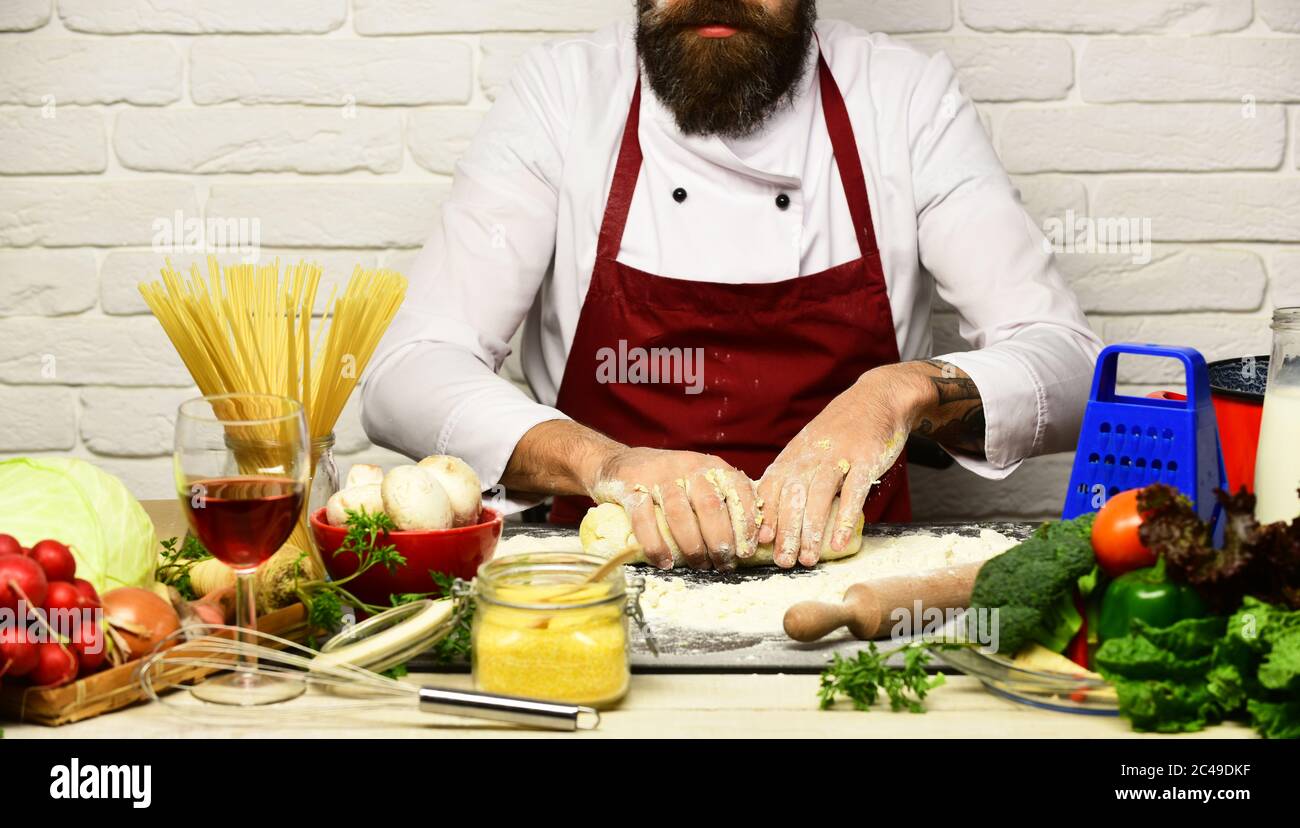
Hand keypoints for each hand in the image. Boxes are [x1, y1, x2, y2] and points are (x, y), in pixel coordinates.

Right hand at [588, 447, 759, 571]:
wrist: (618, 463)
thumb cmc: (669, 481)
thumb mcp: (700, 480)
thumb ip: (724, 499)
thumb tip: (757, 535)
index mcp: (710, 466)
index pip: (737, 490)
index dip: (746, 522)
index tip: (747, 550)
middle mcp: (687, 467)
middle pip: (710, 506)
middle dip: (720, 541)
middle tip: (723, 565)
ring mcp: (657, 476)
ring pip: (679, 514)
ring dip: (692, 546)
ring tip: (699, 566)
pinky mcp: (630, 488)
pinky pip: (643, 519)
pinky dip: (655, 544)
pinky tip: (664, 562)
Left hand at [757, 365, 931, 568]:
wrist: (878, 398)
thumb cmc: (841, 430)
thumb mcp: (810, 446)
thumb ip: (794, 473)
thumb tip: (774, 508)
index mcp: (795, 454)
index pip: (771, 487)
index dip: (764, 515)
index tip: (757, 542)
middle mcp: (811, 454)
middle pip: (791, 496)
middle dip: (785, 531)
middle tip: (782, 561)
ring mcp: (838, 456)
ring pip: (818, 496)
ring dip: (811, 530)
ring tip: (807, 558)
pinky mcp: (865, 459)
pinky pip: (853, 492)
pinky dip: (844, 518)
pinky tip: (838, 542)